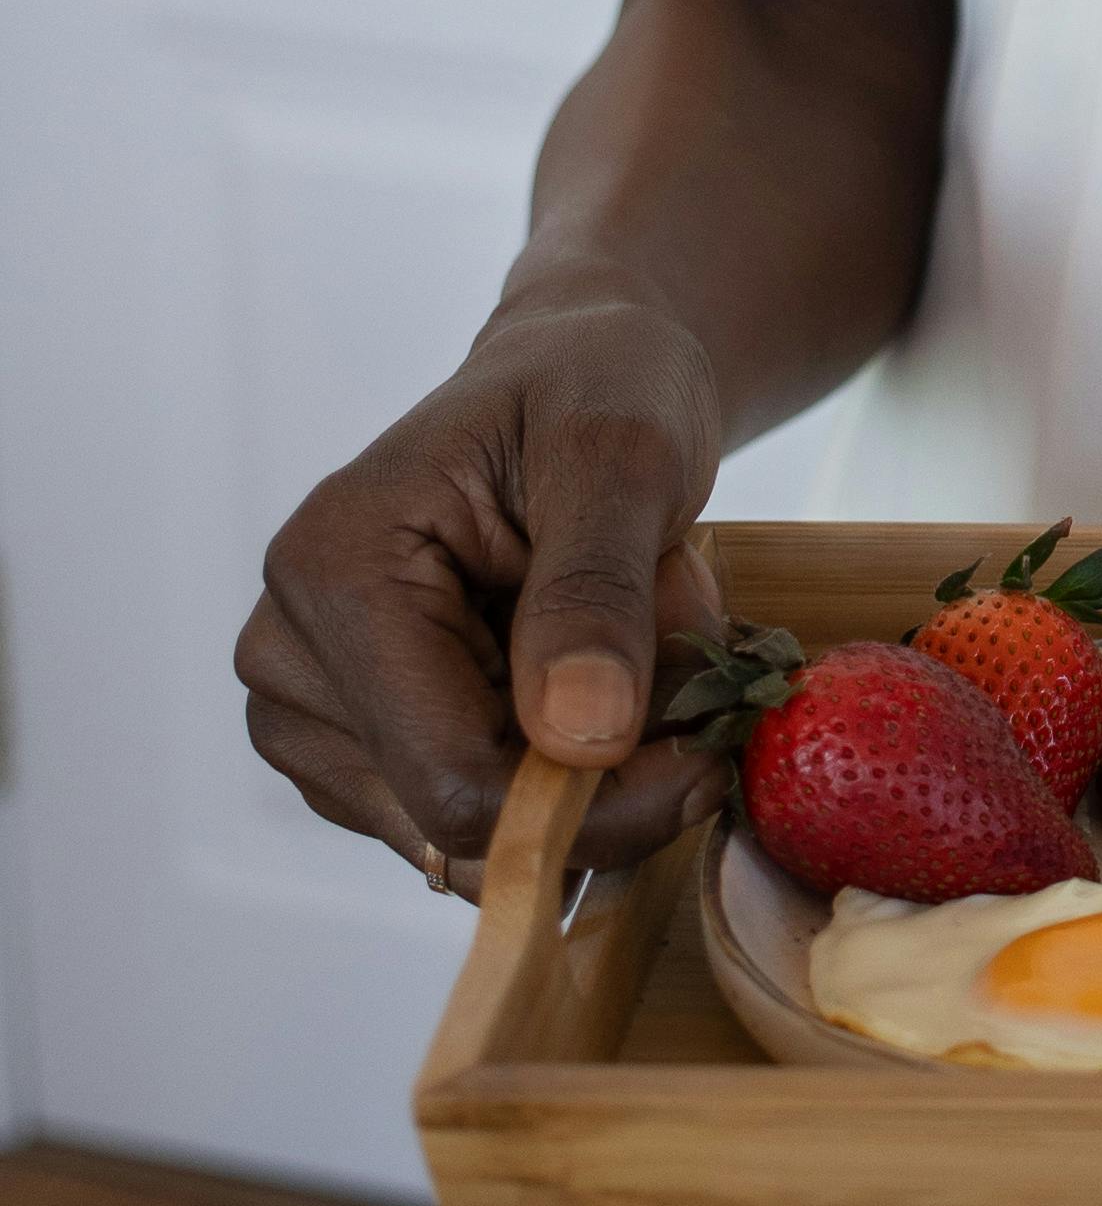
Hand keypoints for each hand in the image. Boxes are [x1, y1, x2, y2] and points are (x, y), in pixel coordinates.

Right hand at [235, 293, 732, 898]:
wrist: (579, 372)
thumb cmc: (596, 385)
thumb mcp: (625, 456)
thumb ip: (597, 592)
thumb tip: (579, 737)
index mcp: (333, 571)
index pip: (451, 776)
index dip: (590, 803)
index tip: (706, 762)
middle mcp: (291, 654)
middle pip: (455, 821)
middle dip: (598, 772)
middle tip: (690, 669)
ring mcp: (311, 712)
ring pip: (471, 833)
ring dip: (585, 766)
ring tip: (629, 640)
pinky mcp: (354, 748)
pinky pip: (473, 817)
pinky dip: (558, 770)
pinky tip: (587, 675)